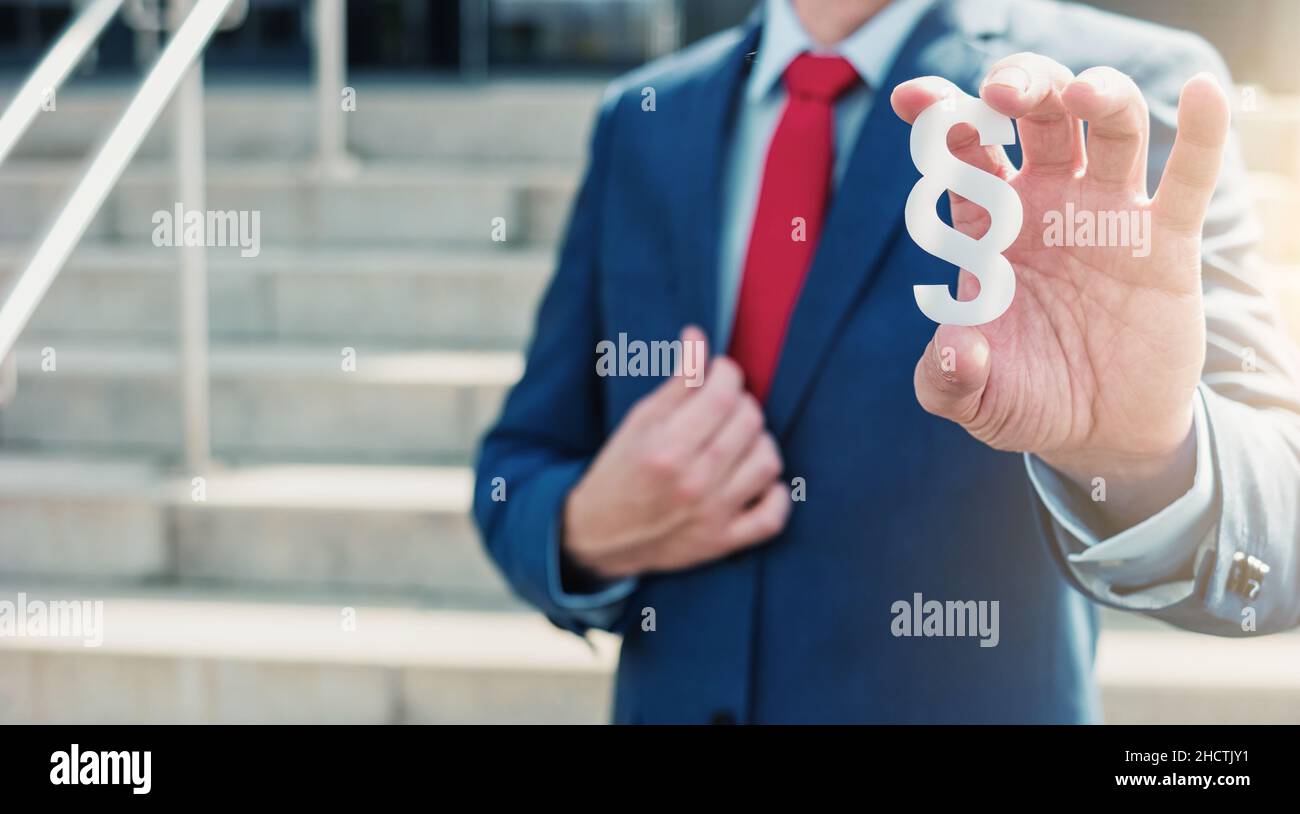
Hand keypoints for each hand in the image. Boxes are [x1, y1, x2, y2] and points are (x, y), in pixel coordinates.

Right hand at [562, 327, 790, 579]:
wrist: (599, 535)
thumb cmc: (619, 470)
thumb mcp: (639, 421)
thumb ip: (678, 382)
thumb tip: (699, 337)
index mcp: (666, 449)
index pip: (722, 395)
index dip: (728, 373)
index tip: (720, 372)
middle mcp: (693, 483)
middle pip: (749, 423)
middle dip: (741, 403)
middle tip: (724, 405)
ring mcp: (712, 516)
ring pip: (768, 462)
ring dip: (759, 442)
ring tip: (738, 440)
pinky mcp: (723, 542)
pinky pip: (773, 517)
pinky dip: (775, 495)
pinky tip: (756, 480)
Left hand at [891, 53, 1229, 528]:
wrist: (1100, 434)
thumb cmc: (1024, 400)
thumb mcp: (972, 400)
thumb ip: (947, 379)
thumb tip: (957, 350)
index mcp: (987, 226)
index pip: (962, 153)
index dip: (940, 116)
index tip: (912, 98)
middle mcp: (1044, 204)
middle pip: (1034, 116)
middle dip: (1018, 86)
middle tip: (1001, 92)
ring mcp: (1105, 214)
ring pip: (1107, 127)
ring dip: (1096, 95)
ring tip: (1080, 96)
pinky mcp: (1164, 240)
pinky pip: (1188, 175)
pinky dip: (1200, 130)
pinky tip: (1202, 91)